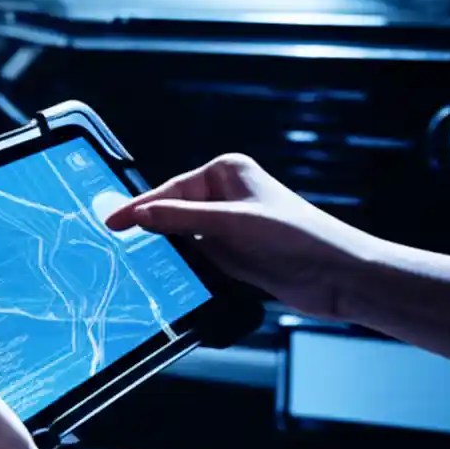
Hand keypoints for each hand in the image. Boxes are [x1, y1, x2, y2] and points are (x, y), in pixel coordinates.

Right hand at [105, 154, 379, 318]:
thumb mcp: (232, 224)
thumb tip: (140, 214)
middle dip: (149, 227)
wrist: (339, 276)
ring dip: (165, 247)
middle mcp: (226, 195)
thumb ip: (182, 218)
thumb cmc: (298, 238)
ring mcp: (229, 225)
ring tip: (131, 258)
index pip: (171, 189)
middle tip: (112, 241)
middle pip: (172, 211)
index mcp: (226, 172)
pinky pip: (196, 255)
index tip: (110, 221)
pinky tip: (164, 272)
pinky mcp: (234, 252)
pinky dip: (182, 263)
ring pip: (182, 235)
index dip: (139, 207)